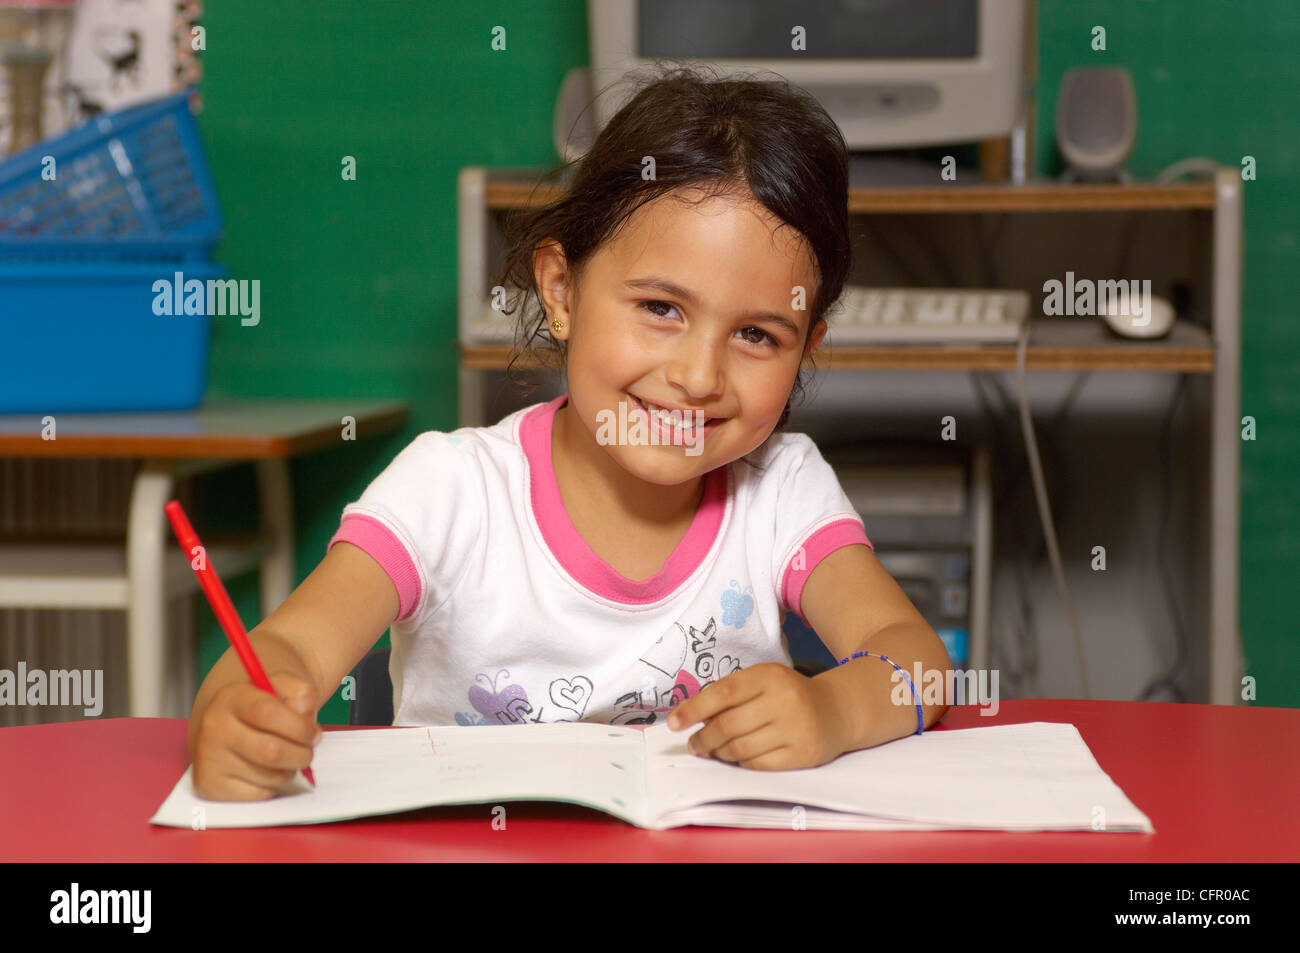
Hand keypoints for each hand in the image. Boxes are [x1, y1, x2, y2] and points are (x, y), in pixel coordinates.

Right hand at [191, 672, 320, 800]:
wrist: (226, 724)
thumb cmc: (261, 706)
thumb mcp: (282, 686)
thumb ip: (300, 693)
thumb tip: (304, 714)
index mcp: (231, 698)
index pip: (268, 713)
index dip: (300, 727)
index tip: (313, 733)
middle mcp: (214, 728)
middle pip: (271, 752)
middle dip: (301, 754)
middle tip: (307, 750)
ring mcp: (209, 760)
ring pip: (270, 776)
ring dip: (290, 769)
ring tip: (287, 756)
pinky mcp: (211, 787)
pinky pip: (260, 793)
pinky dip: (275, 785)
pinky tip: (268, 769)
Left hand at [666, 663, 848, 769]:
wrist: (837, 710)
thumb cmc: (789, 695)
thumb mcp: (763, 681)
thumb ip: (730, 693)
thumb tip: (690, 718)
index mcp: (769, 676)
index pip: (722, 693)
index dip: (693, 709)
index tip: (673, 724)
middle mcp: (783, 701)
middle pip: (728, 725)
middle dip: (703, 739)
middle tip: (693, 745)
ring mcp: (794, 729)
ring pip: (740, 748)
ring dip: (718, 753)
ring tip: (712, 751)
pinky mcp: (801, 755)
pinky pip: (757, 764)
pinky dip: (740, 763)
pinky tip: (736, 757)